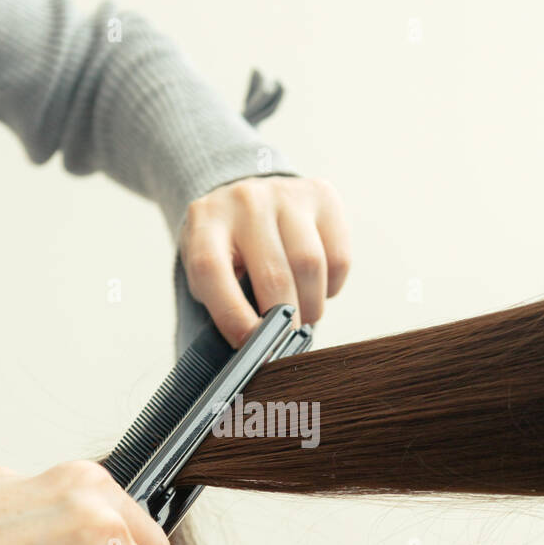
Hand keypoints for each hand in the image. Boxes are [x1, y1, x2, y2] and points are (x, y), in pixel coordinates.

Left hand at [179, 175, 351, 345]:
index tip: (251, 346)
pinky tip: (316, 287)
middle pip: (273, 274)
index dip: (233, 316)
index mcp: (205, 221)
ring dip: (310, 306)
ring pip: (311, 265)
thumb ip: (222, 304)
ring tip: (302, 316)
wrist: (245, 199)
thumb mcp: (209, 272)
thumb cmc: (227, 248)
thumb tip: (253, 351)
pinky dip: (331, 287)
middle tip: (284, 342)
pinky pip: (338, 256)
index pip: (213, 270)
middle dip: (283, 321)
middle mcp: (245, 200)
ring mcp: (286, 193)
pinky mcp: (322, 196)